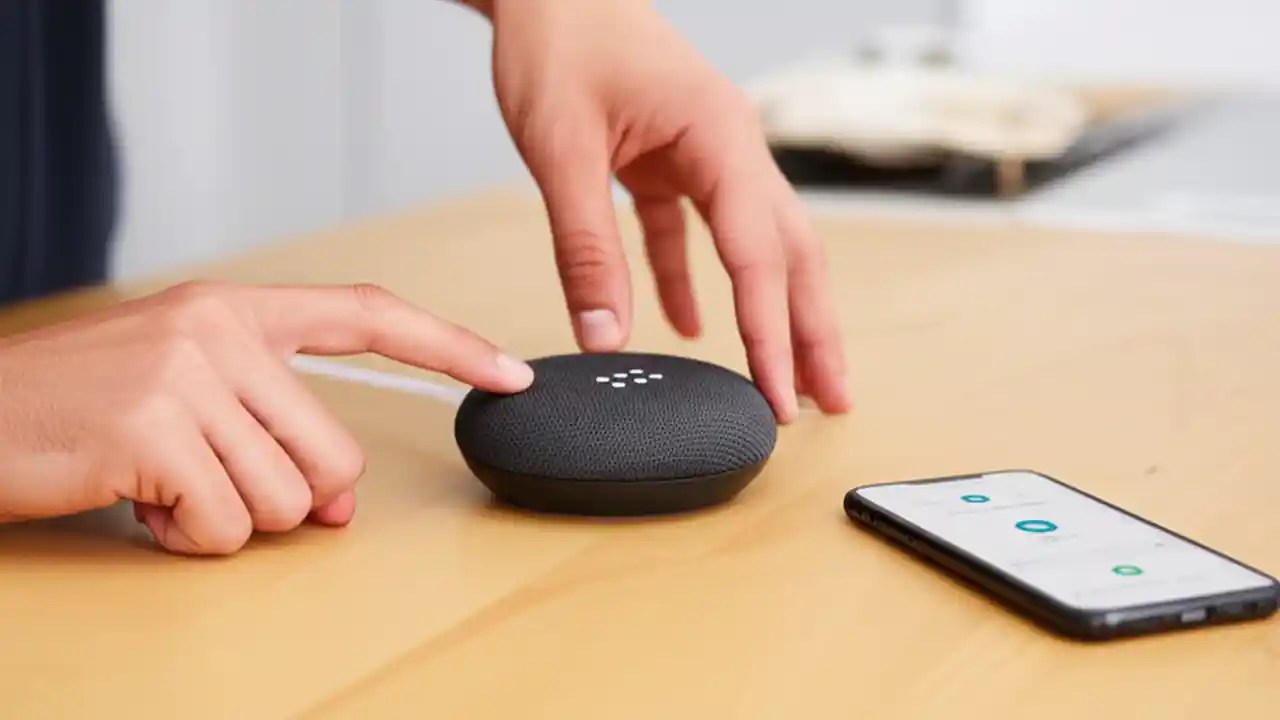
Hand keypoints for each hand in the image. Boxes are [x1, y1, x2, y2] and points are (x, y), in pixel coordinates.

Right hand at [0, 281, 532, 554]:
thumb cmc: (79, 411)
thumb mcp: (188, 403)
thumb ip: (274, 434)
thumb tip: (341, 503)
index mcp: (235, 308)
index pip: (367, 314)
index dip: (448, 344)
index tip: (510, 370)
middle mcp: (221, 329)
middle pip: (337, 452)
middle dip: (286, 492)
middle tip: (210, 482)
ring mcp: (188, 374)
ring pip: (289, 497)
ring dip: (228, 519)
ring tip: (164, 487)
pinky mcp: (157, 430)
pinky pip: (229, 528)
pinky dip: (189, 539)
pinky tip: (141, 504)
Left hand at [476, 0, 849, 422]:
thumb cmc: (560, 40)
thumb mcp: (562, 150)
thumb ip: (585, 248)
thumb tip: (604, 338)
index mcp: (718, 137)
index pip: (757, 253)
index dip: (769, 332)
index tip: (779, 396)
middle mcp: (729, 147)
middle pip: (788, 252)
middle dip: (811, 330)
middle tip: (832, 400)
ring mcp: (706, 154)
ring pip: (756, 247)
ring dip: (772, 312)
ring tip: (788, 378)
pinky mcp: (672, 162)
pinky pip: (696, 234)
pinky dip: (695, 281)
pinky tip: (686, 327)